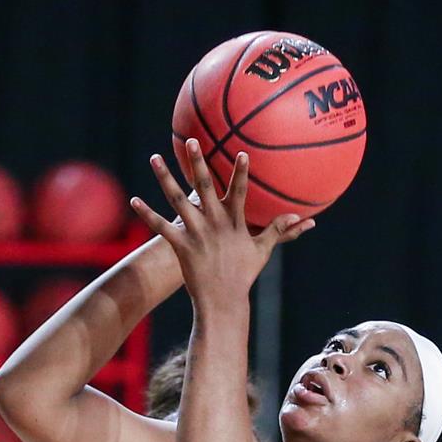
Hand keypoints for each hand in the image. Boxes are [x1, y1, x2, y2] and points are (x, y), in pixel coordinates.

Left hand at [128, 142, 314, 307]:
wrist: (223, 300)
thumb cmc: (243, 274)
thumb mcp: (263, 250)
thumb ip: (280, 230)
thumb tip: (307, 220)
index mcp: (235, 223)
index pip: (240, 192)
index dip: (240, 172)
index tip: (241, 152)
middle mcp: (214, 224)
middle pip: (204, 187)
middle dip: (197, 163)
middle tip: (191, 141)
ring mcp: (196, 234)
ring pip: (177, 201)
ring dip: (164, 178)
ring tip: (154, 157)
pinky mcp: (180, 245)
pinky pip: (160, 226)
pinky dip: (146, 213)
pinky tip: (134, 199)